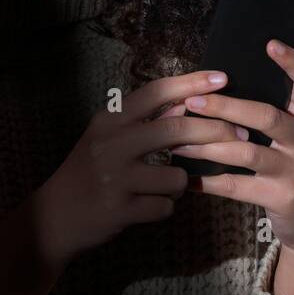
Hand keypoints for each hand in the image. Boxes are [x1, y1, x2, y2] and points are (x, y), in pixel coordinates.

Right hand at [33, 70, 248, 275]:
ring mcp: (115, 178)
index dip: (192, 83)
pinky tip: (147, 206)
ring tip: (164, 185)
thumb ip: (144, 120)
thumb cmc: (89, 170)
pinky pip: (165, 207)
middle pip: (176, 130)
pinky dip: (164, 207)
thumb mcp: (109, 137)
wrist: (54, 216)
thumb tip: (184, 102)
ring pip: (176, 176)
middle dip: (214, 131)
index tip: (223, 77)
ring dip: (181, 182)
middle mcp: (111, 144)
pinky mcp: (120, 210)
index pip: (156, 92)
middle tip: (239, 133)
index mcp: (110, 121)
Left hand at [170, 39, 293, 254]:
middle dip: (225, 107)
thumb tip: (215, 85)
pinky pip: (236, 186)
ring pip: (246, 152)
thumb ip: (265, 112)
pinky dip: (207, 182)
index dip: (292, 62)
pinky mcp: (280, 196)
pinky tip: (185, 178)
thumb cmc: (288, 162)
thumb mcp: (289, 134)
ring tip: (177, 143)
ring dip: (207, 146)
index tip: (270, 43)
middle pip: (266, 116)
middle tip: (192, 101)